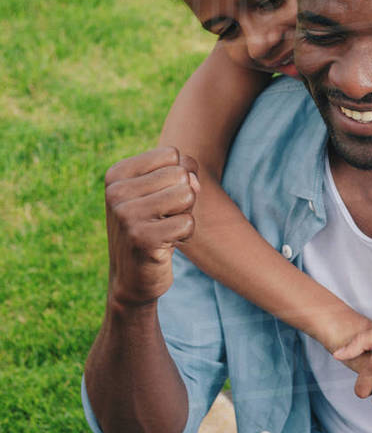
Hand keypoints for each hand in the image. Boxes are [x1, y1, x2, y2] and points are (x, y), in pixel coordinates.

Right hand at [105, 147, 198, 306]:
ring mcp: (126, 215)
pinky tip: (165, 245)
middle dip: (183, 198)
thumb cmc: (152, 226)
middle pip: (181, 174)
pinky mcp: (142, 238)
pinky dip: (185, 236)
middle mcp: (116, 192)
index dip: (178, 177)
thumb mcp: (161, 193)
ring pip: (187, 195)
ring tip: (164, 229)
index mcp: (117, 174)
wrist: (132, 278)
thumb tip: (193, 181)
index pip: (172, 154)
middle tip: (162, 218)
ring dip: (185, 216)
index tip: (159, 199)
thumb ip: (182, 174)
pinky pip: (188, 222)